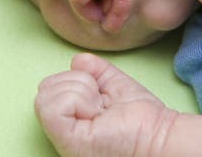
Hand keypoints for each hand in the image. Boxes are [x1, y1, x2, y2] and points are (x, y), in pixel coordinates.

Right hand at [35, 53, 177, 156]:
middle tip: (100, 102)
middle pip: (44, 86)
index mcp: (70, 116)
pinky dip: (76, 99)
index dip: (75, 78)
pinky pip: (53, 106)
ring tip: (100, 109)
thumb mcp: (113, 84)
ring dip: (80, 91)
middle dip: (77, 82)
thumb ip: (96, 70)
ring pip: (46, 94)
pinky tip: (94, 113)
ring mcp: (62, 136)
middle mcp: (63, 127)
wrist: (157, 135)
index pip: (50, 85)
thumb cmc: (140, 118)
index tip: (99, 94)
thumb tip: (77, 60)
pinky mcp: (66, 141)